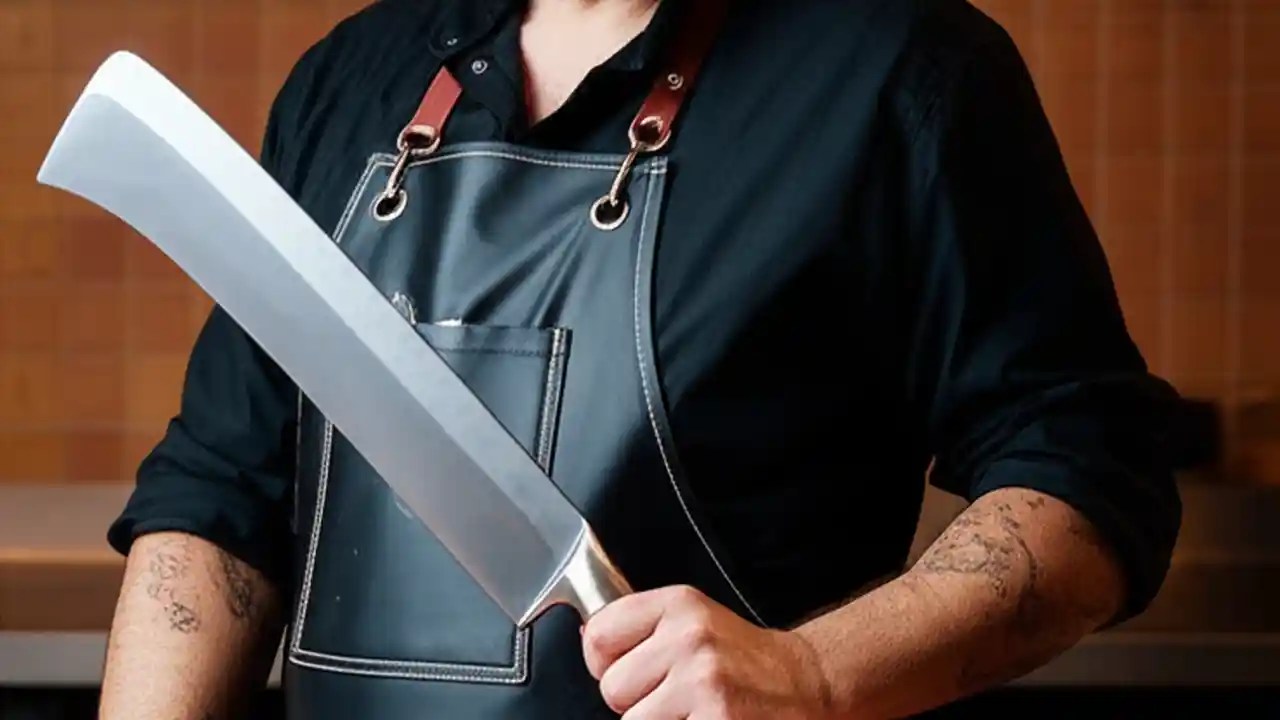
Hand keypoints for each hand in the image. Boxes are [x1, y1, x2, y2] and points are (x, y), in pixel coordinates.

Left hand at [581, 585, 832, 718]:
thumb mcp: (694, 621)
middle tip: (674, 698)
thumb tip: (586, 643)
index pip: (599, 636)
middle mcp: (691, 639)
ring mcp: (704, 684)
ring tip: (690, 713)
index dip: (608, 663)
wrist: (808, 686)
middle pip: (612, 688)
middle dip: (635, 702)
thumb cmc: (742, 659)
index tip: (634, 670)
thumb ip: (641, 628)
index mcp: (680, 605)